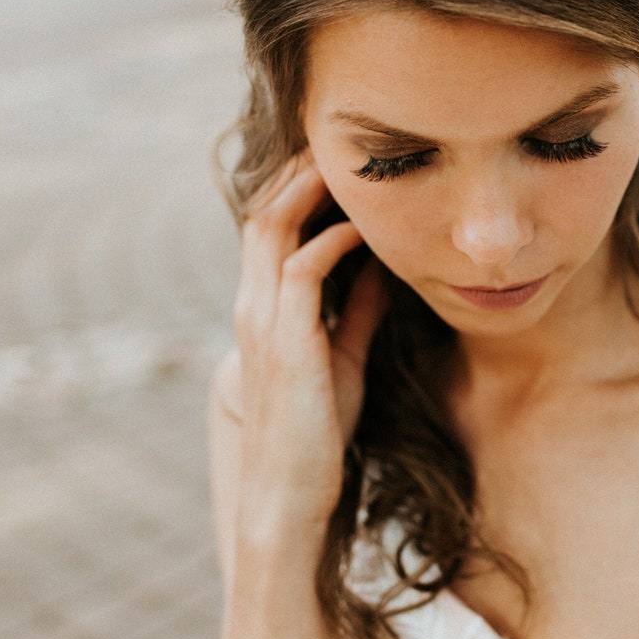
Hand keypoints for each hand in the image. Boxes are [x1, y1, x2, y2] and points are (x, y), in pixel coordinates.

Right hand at [233, 154, 387, 546]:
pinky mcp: (287, 342)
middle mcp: (253, 305)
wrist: (291, 497)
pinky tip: (365, 228)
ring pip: (273, 227)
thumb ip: (357, 310)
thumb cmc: (317, 433)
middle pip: (265, 211)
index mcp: (262, 308)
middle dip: (302, 171)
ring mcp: (263, 321)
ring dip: (312, 191)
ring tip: (352, 163)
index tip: (344, 160)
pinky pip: (303, 269)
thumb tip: (385, 267)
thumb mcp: (344, 358)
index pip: (270, 225)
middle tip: (346, 142)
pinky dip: (333, 239)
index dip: (300, 187)